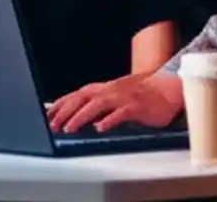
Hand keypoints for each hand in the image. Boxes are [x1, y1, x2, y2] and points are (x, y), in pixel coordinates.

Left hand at [46, 72, 183, 133]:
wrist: (168, 88)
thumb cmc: (142, 95)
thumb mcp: (117, 96)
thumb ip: (100, 104)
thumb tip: (79, 116)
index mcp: (105, 88)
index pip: (77, 94)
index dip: (62, 104)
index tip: (48, 114)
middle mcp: (111, 90)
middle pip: (83, 97)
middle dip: (66, 111)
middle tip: (53, 124)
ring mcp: (123, 97)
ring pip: (98, 104)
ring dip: (82, 115)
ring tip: (70, 127)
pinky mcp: (137, 106)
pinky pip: (121, 113)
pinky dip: (110, 119)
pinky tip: (100, 127)